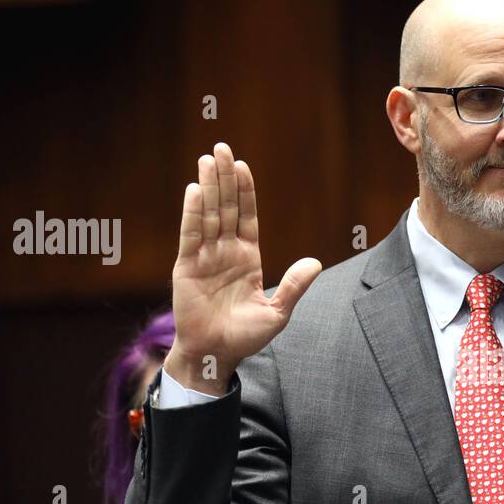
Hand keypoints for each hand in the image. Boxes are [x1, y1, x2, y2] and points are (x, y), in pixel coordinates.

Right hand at [165, 142, 321, 391]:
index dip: (244, 192)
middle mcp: (225, 252)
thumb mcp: (277, 312)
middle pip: (225, 208)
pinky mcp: (187, 267)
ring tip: (207, 159)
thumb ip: (294, 286)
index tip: (242, 166)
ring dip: (208, 186)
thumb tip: (316, 263)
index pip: (246, 217)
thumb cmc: (246, 337)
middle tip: (221, 148)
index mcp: (247, 258)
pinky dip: (193, 214)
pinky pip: (191, 236)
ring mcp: (205, 257)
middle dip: (224, 178)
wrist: (216, 354)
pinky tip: (195, 191)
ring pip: (208, 215)